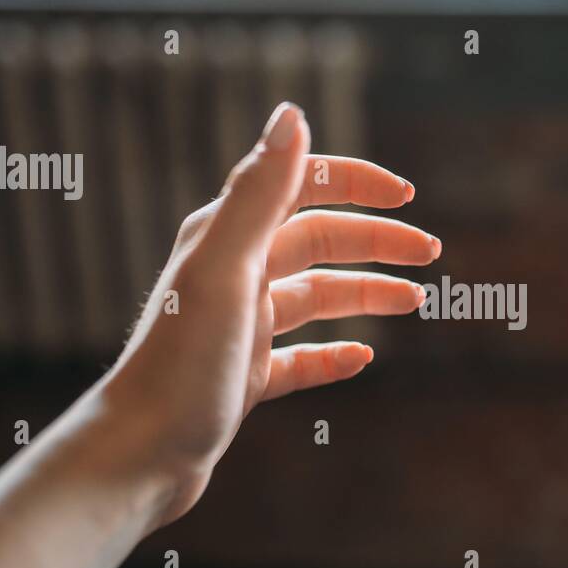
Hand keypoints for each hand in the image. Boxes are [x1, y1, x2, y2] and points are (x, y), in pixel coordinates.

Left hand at [96, 102, 438, 524]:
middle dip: (375, 242)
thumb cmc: (179, 364)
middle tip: (430, 255)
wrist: (137, 455)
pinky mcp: (244, 376)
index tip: (408, 197)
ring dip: (365, 293)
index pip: (302, 188)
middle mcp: (231, 274)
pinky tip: (364, 359)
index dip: (356, 185)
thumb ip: (261, 192)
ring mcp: (239, 328)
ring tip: (413, 302)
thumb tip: (293, 112)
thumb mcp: (225, 270)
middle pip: (318, 241)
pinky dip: (335, 353)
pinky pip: (301, 356)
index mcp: (226, 238)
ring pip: (315, 297)